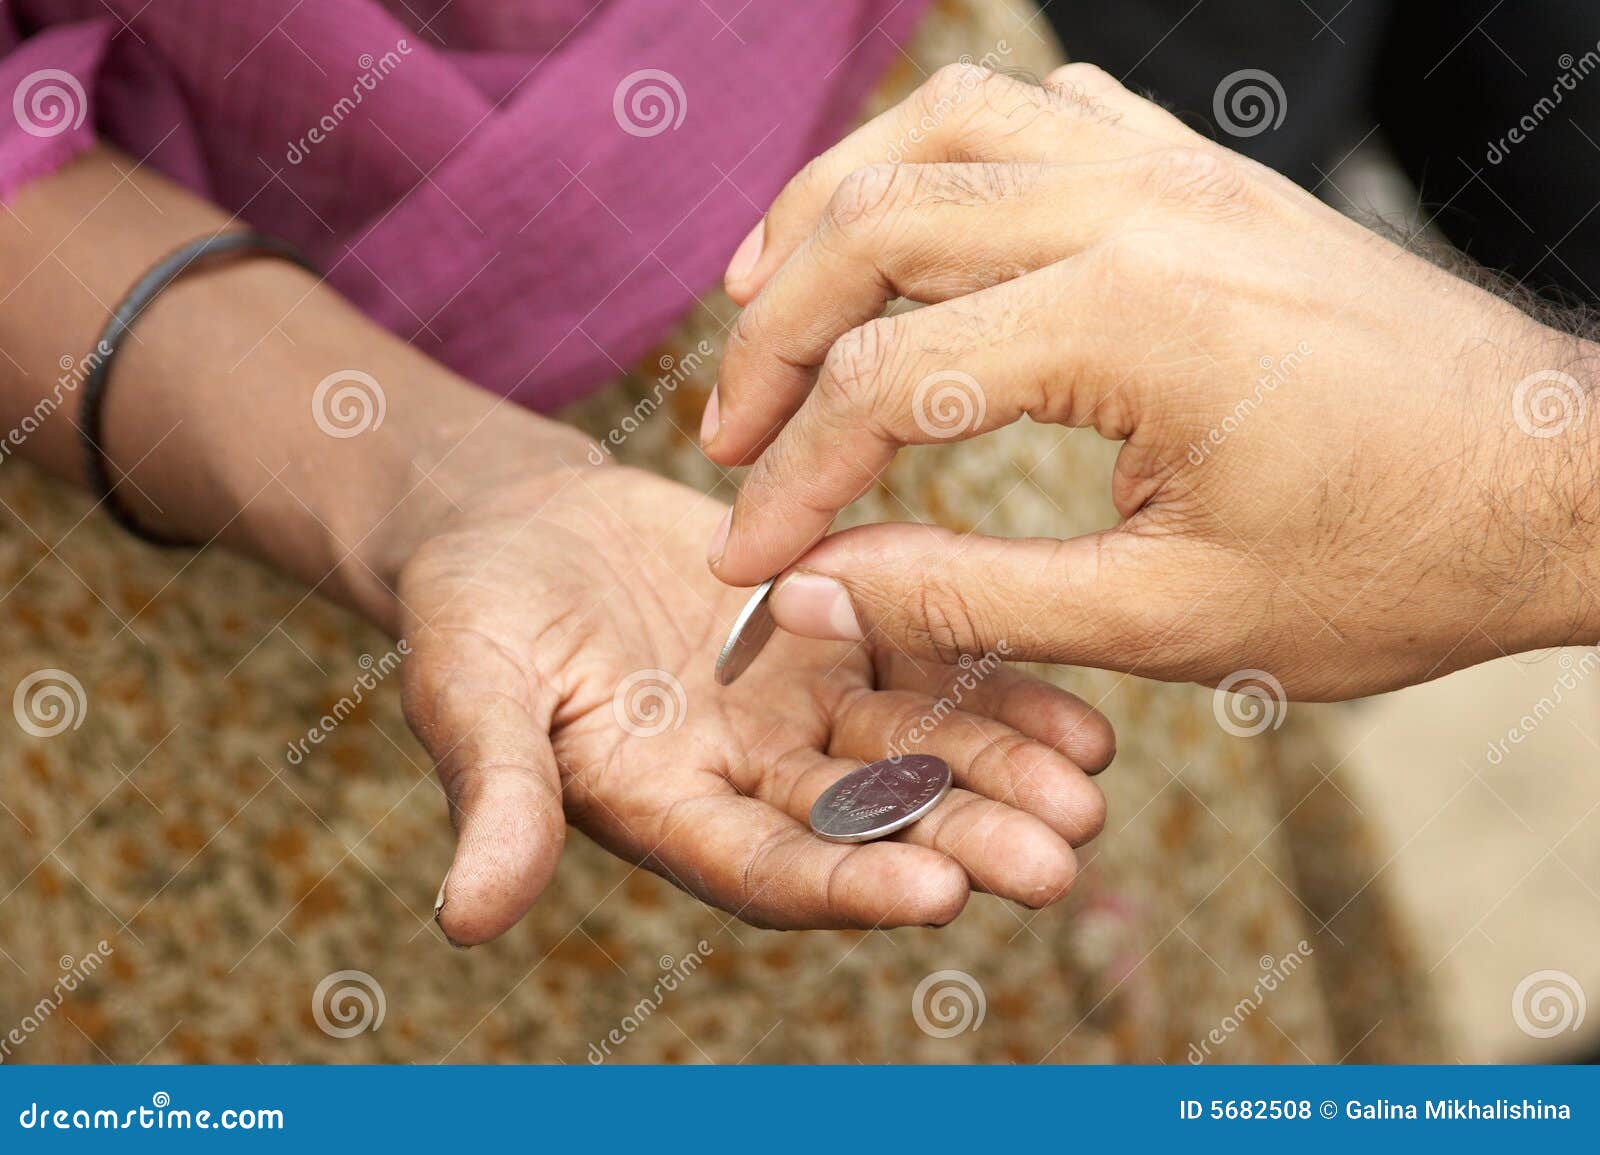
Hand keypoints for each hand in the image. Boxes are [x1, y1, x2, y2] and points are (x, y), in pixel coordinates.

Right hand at [397, 462, 1112, 944]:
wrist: (517, 526)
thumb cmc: (471, 611)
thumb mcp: (470, 691)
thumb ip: (495, 792)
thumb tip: (467, 920)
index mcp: (668, 809)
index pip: (765, 868)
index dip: (846, 882)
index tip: (934, 893)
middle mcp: (749, 776)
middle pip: (866, 820)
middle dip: (960, 838)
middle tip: (1059, 858)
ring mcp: (798, 706)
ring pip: (913, 746)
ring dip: (1000, 770)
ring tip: (1088, 787)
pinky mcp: (834, 632)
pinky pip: (923, 662)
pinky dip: (994, 685)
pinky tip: (1077, 713)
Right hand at [704, 63, 1599, 699]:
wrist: (1555, 481)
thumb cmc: (1391, 559)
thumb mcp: (1170, 617)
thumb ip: (969, 602)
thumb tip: (817, 596)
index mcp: (1127, 321)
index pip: (880, 384)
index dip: (788, 481)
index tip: (748, 556)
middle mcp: (1136, 207)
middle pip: (875, 223)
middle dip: (772, 335)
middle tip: (727, 433)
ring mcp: (1172, 167)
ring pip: (938, 127)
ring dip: (829, 206)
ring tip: (762, 293)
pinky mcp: (1200, 167)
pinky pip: (1037, 107)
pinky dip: (943, 147)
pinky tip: (913, 216)